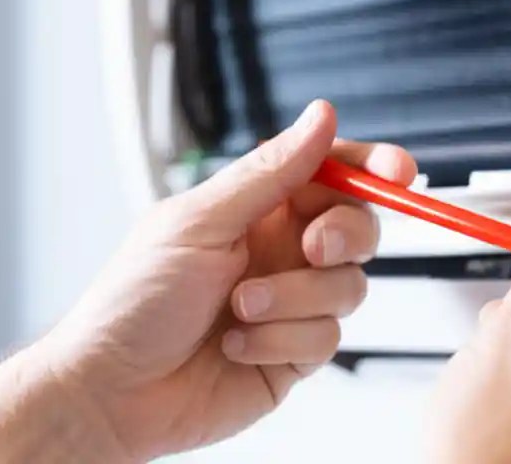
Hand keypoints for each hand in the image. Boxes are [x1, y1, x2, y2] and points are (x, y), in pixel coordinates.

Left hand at [35, 99, 415, 459]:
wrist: (112, 393)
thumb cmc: (133, 301)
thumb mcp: (200, 221)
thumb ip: (271, 172)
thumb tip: (320, 118)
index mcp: (256, 207)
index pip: (330, 171)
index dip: (370, 166)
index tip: (398, 170)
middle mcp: (280, 250)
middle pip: (356, 227)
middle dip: (343, 235)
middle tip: (312, 246)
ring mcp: (291, 302)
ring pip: (348, 286)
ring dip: (294, 297)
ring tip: (240, 307)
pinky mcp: (294, 353)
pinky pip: (327, 337)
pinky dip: (280, 339)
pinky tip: (236, 344)